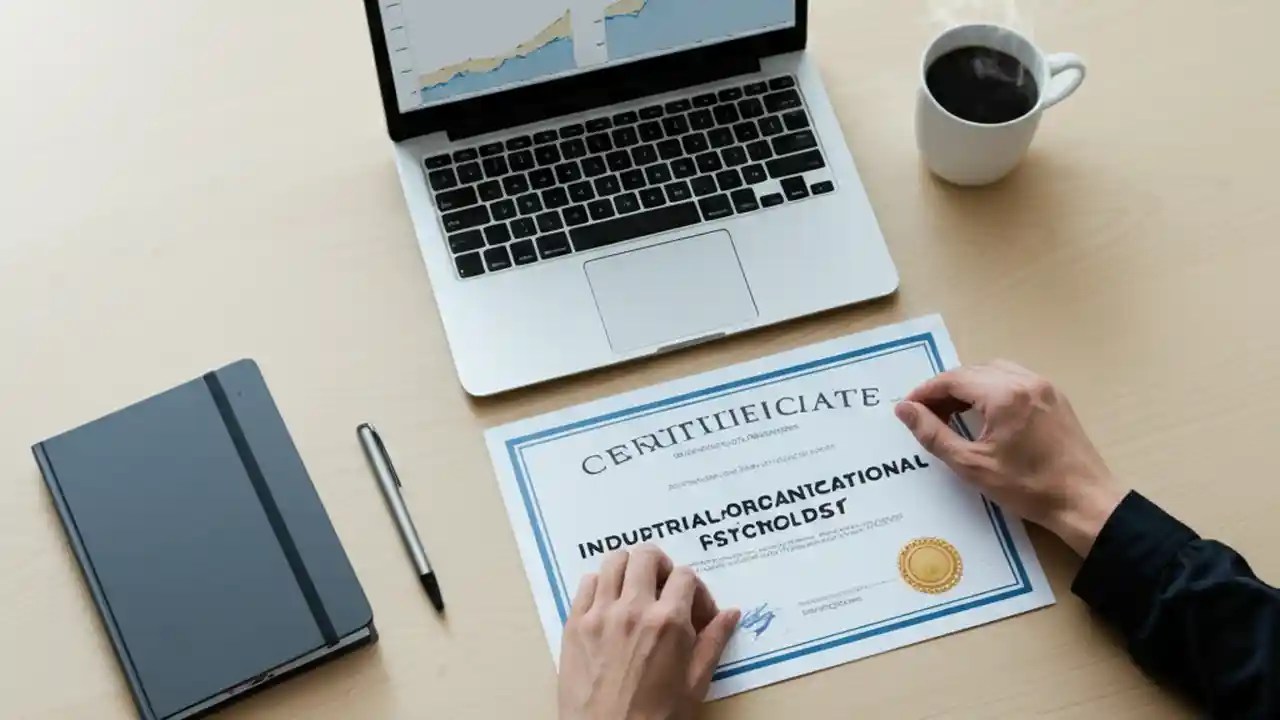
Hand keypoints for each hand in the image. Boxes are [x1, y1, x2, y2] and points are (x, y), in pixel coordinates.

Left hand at [558, 545, 739, 719]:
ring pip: (613, 561)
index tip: (695, 612)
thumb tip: (730, 614)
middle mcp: (633, 608)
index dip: (696, 591)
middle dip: (661, 567)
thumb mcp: (695, 685)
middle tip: (664, 590)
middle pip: (646, 555)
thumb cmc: (656, 719)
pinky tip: (610, 606)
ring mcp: (599, 614)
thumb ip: (713, 643)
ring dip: (629, 570)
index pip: (686, 575)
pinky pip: (587, 583)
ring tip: (636, 591)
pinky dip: (602, 585)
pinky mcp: (574, 624)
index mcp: (669, 622)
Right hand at [894, 360, 1126, 556]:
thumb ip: (933, 434)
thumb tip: (904, 409)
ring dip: (968, 387)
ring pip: (993, 371)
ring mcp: (1043, 386)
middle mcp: (1025, 380)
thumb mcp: (971, 465)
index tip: (907, 409)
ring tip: (952, 415)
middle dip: (944, 390)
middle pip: (972, 371)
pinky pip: (1014, 379)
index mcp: (1004, 395)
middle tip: (926, 416)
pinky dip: (991, 389)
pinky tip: (984, 415)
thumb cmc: (1027, 487)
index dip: (925, 392)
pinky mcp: (1055, 397)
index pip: (953, 379)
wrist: (1084, 501)